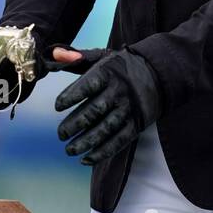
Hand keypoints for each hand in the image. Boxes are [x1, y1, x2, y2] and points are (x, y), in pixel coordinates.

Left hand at [54, 48, 161, 164]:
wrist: (158, 73)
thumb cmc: (121, 66)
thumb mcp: (101, 57)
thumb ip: (76, 58)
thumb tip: (54, 54)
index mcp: (109, 72)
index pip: (87, 85)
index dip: (71, 96)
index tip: (57, 106)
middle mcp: (119, 91)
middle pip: (95, 110)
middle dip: (75, 124)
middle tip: (60, 134)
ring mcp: (129, 108)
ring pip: (106, 129)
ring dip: (86, 142)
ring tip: (69, 150)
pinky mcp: (137, 123)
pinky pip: (119, 141)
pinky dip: (102, 152)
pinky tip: (86, 158)